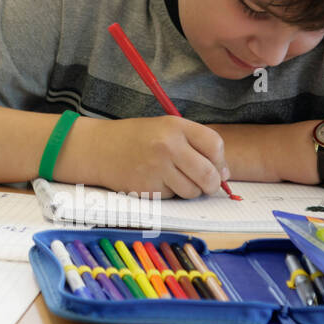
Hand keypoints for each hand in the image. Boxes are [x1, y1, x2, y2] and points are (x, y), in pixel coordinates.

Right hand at [69, 115, 228, 198]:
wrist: (98, 148)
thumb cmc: (137, 139)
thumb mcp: (165, 129)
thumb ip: (196, 146)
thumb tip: (225, 174)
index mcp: (175, 126)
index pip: (215, 145)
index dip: (219, 160)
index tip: (214, 166)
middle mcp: (168, 146)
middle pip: (209, 175)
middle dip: (211, 184)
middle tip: (204, 183)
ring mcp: (157, 168)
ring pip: (192, 191)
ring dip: (188, 190)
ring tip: (171, 177)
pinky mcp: (147, 188)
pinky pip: (172, 197)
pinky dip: (168, 193)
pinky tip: (154, 180)